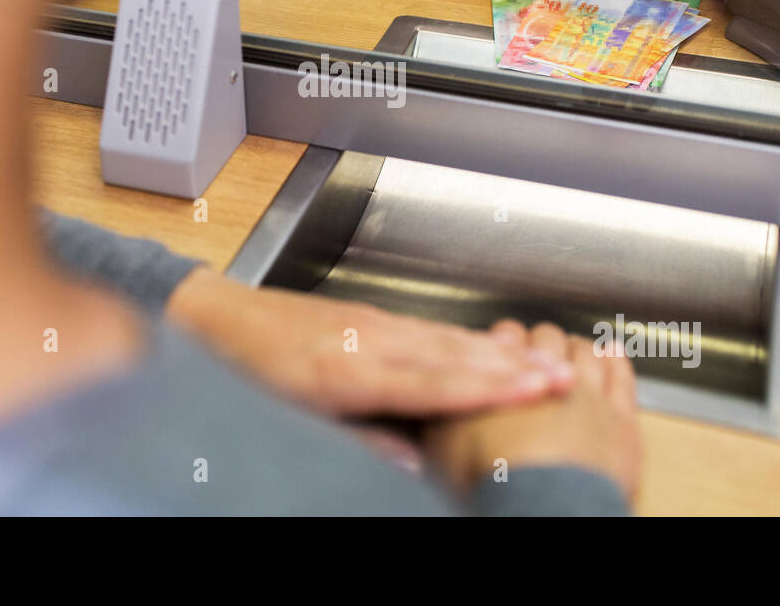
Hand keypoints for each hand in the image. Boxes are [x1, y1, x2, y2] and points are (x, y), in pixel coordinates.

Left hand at [164, 268, 573, 415]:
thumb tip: (415, 465)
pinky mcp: (367, 315)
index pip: (435, 383)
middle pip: (453, 355)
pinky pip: (427, 327)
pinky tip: (488, 347)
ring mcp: (370, 322)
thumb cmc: (244, 371)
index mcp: (347, 372)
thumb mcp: (291, 421)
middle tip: (566, 374)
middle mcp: (367, 339)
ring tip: (546, 360)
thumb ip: (360, 441)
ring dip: (498, 351)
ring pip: (446, 337)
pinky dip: (466, 338)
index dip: (490, 389)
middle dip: (513, 367)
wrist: (213, 315)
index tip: (536, 390)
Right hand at [423, 321, 640, 499]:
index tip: (503, 349)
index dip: (504, 341)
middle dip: (540, 342)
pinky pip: (622, 376)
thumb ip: (444, 410)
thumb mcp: (442, 443)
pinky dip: (615, 360)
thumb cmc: (492, 480)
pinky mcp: (621, 420)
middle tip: (535, 355)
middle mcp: (547, 376)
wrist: (541, 508)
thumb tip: (438, 397)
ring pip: (585, 351)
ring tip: (570, 352)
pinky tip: (611, 353)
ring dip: (576, 348)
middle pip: (547, 338)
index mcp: (504, 376)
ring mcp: (589, 395)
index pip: (505, 335)